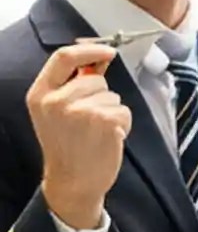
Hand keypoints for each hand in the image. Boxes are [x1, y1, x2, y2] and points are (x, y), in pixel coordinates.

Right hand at [26, 44, 130, 229]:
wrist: (73, 182)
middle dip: (102, 96)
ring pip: (113, 96)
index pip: (63, 57)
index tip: (109, 51)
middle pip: (96, 79)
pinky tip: (108, 139)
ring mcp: (81, 111)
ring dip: (112, 112)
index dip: (90, 50)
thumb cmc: (67, 146)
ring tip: (96, 133)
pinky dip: (123, 123)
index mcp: (40, 95)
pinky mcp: (104, 121)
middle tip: (90, 122)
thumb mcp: (56, 112)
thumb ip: (72, 85)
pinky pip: (124, 110)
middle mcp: (57, 101)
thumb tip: (100, 58)